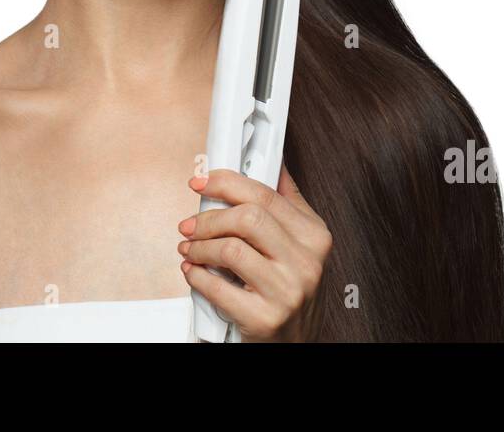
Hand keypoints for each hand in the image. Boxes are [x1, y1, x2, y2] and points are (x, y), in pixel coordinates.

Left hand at [178, 164, 332, 341]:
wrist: (294, 342)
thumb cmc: (289, 288)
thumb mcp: (299, 242)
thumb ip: (286, 201)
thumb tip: (274, 161)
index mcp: (314, 235)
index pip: (265, 194)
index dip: (226, 182)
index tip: (201, 181)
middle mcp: (306, 262)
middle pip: (247, 218)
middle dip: (209, 218)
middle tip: (189, 225)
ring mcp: (288, 291)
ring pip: (230, 250)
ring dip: (198, 247)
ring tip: (189, 250)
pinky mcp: (266, 318)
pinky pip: (218, 288)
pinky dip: (196, 276)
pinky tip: (193, 272)